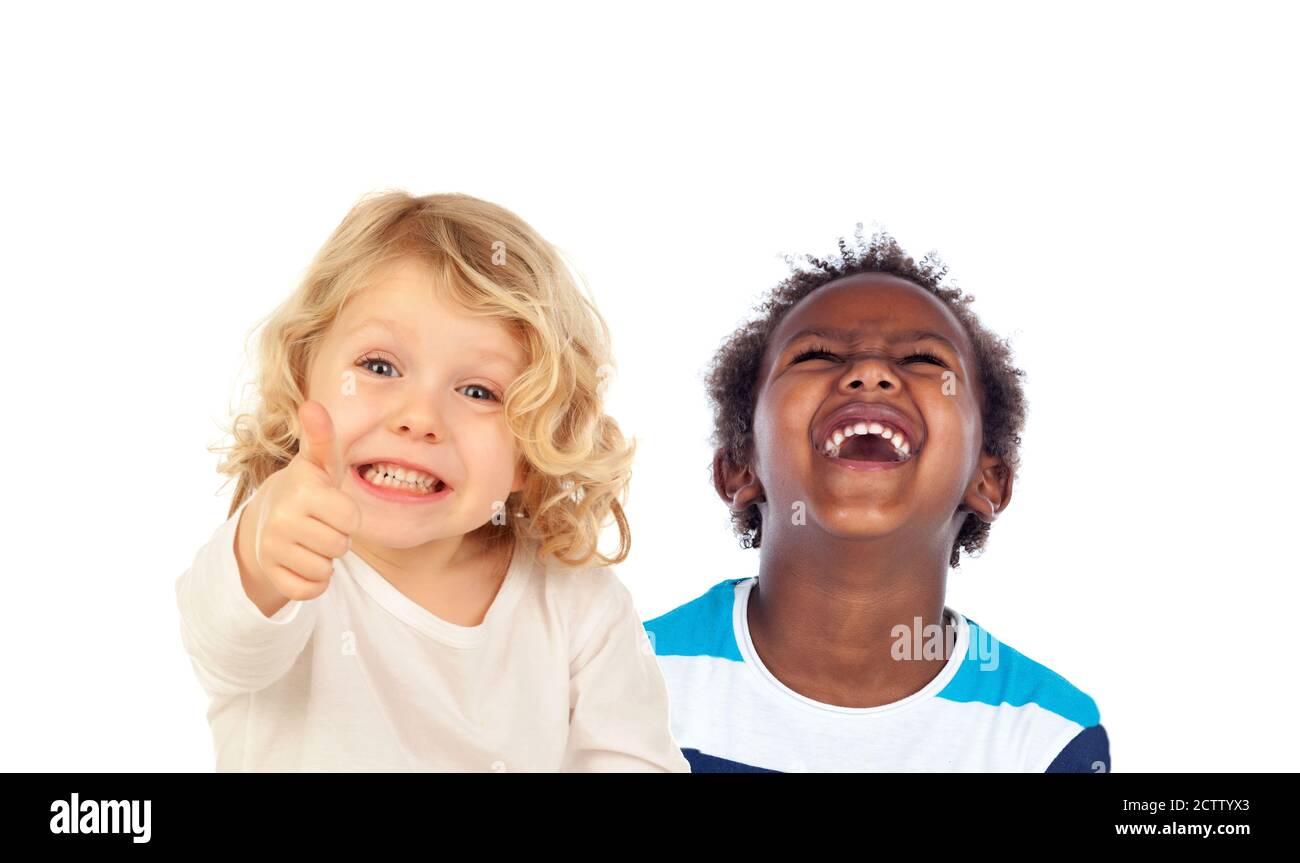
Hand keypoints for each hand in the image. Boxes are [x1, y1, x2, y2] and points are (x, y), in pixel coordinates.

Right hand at [238, 400, 362, 602]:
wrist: (266, 516)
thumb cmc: (307, 487)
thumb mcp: (319, 462)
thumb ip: (322, 436)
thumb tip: (313, 405)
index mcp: (302, 491)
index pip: (352, 519)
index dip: (349, 516)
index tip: (331, 506)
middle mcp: (283, 519)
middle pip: (340, 546)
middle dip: (337, 538)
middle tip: (320, 524)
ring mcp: (272, 548)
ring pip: (324, 569)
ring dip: (325, 559)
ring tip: (310, 540)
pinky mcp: (270, 573)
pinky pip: (307, 590)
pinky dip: (313, 582)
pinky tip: (303, 561)